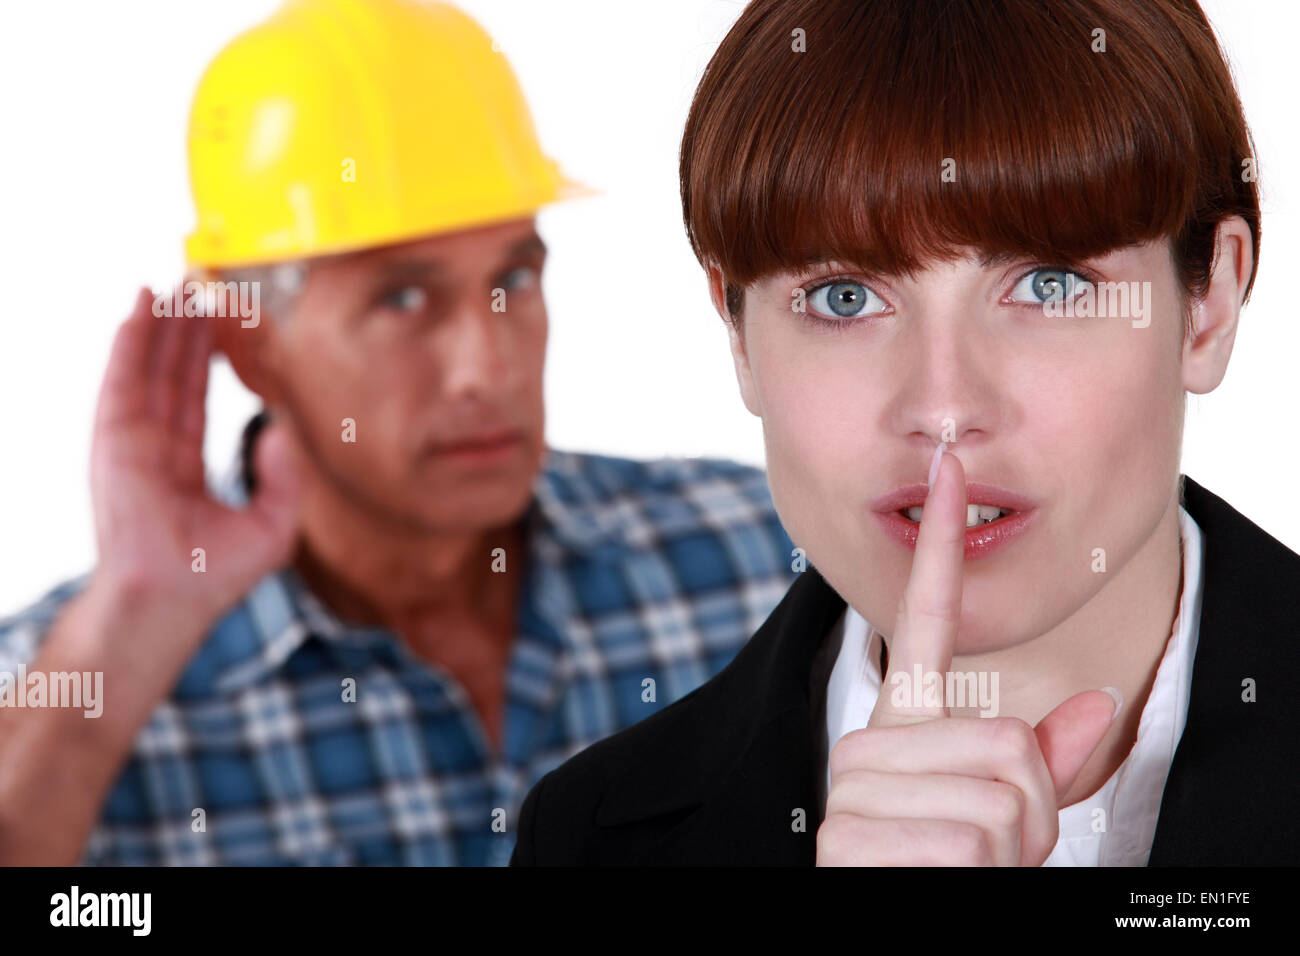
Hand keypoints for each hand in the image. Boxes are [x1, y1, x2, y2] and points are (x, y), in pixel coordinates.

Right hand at [89, 286, 303, 631]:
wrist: (169, 600)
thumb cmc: (213, 577)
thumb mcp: (272, 526)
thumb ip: (284, 479)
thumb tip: (282, 432)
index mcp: (183, 468)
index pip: (193, 399)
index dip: (203, 360)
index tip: (213, 323)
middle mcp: (153, 450)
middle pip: (168, 376)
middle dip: (179, 332)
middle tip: (191, 288)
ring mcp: (130, 444)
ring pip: (144, 370)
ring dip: (154, 327)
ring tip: (168, 286)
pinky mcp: (114, 441)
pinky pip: (123, 381)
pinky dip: (130, 344)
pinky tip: (141, 311)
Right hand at [817, 447, 1117, 865]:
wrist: (886, 929)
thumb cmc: (948, 876)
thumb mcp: (1009, 821)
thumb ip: (1047, 763)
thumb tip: (1095, 704)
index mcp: (902, 728)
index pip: (924, 623)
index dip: (942, 547)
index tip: (948, 470)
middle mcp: (870, 745)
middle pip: (1008, 740)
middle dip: (1026, 811)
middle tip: (978, 851)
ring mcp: (856, 788)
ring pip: (1001, 792)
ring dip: (1006, 851)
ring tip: (952, 872)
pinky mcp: (854, 836)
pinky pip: (972, 843)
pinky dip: (980, 878)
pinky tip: (928, 884)